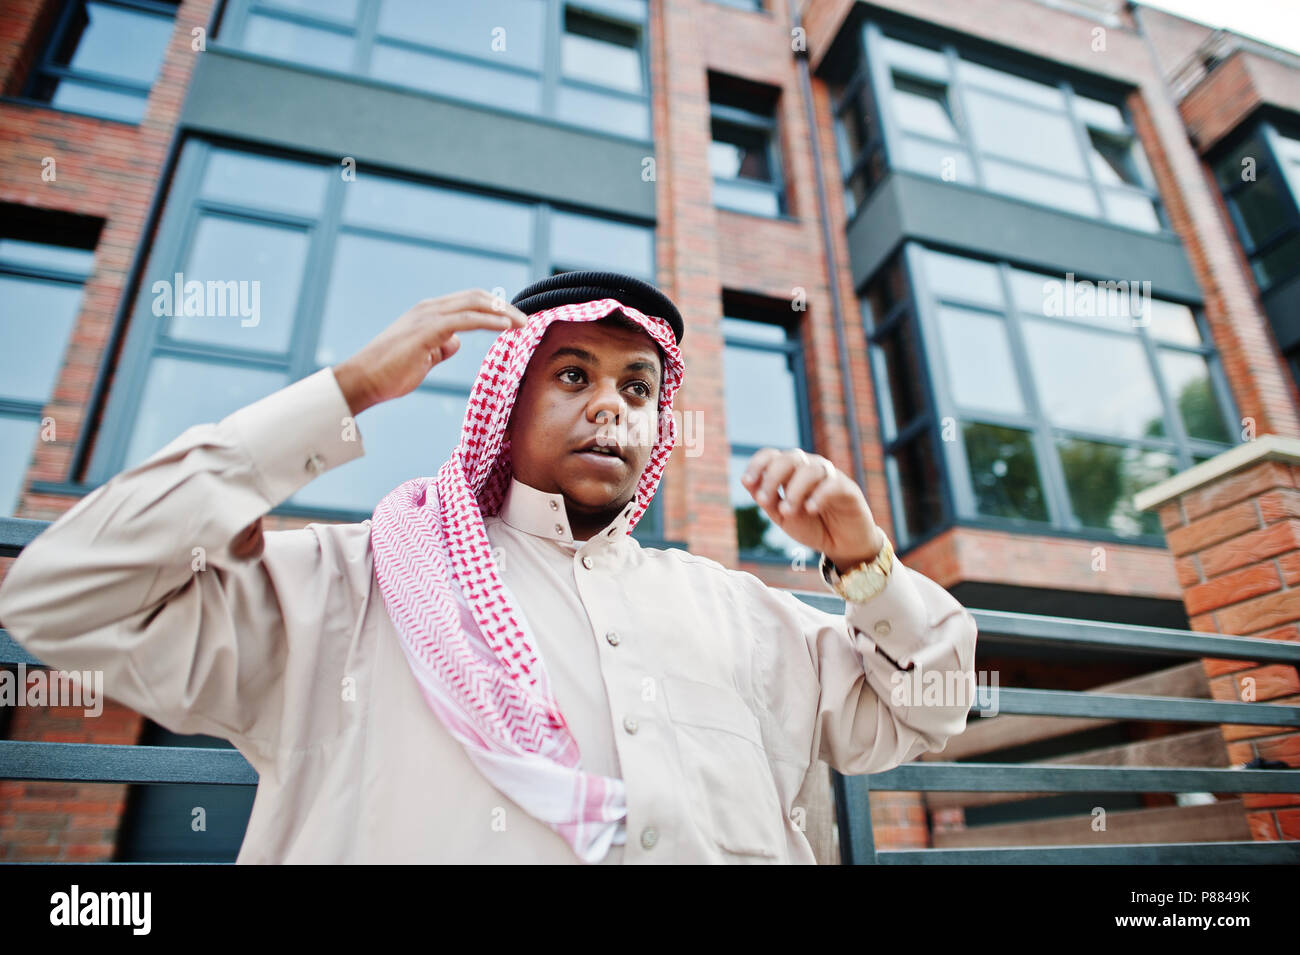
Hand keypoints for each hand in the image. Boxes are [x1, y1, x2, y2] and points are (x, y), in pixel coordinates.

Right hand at [332, 289, 528, 414]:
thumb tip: (456, 343)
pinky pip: (466, 320)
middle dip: (504, 306)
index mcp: (428, 312)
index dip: (493, 306)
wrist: (362, 381)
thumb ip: (440, 347)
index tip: (514, 319)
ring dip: (502, 312)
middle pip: (476, 297)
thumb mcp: (423, 357)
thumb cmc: (390, 373)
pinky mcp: (427, 330)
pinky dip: (489, 320)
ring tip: (523, 324)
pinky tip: (506, 326)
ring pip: (474, 304)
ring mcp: (427, 316)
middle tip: (525, 321)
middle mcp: (429, 308)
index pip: (468, 301)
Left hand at [740, 448, 885, 569]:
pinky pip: (832, 484)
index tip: (748, 481)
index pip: (772, 456)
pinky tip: (810, 509)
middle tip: (765, 502)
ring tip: (788, 512)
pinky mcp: (847, 488)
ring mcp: (829, 476)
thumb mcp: (782, 516)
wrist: (842, 545)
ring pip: (810, 469)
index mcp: (791, 472)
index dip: (758, 464)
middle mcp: (809, 468)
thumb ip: (767, 499)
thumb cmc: (812, 527)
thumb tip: (746, 481)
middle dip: (773, 478)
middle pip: (790, 457)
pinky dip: (818, 495)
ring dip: (794, 490)